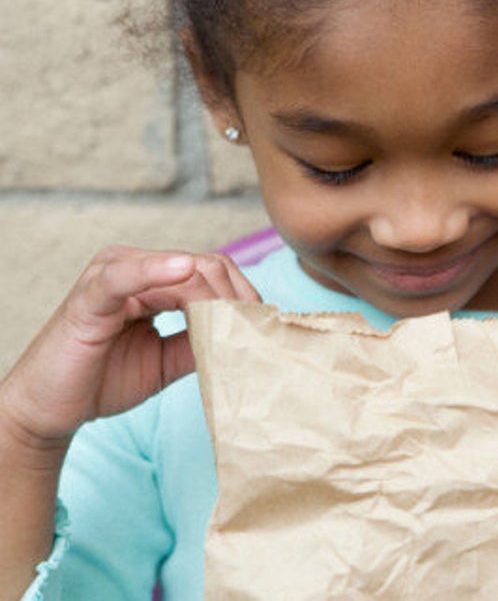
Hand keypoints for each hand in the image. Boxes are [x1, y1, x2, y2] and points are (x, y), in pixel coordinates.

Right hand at [0, 246, 260, 446]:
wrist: (50, 410)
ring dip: (215, 297)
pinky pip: (125, 276)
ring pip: (181, 270)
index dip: (244, 297)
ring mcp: (111, 276)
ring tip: (233, 324)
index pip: (214, 272)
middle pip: (206, 267)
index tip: (267, 327)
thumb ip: (203, 339)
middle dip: (236, 298)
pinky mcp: (90, 296)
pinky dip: (156, 271)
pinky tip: (185, 270)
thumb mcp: (169, 359)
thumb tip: (246, 333)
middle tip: (254, 332)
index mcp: (154, 279)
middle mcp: (134, 267)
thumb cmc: (104, 380)